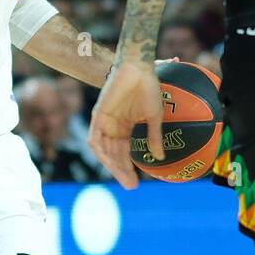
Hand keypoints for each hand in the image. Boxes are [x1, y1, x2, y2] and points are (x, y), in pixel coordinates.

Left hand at [89, 59, 163, 189]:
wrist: (139, 69)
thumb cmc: (148, 88)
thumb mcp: (154, 117)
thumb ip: (154, 137)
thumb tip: (159, 158)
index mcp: (125, 127)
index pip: (124, 153)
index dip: (129, 167)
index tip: (137, 182)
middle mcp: (113, 127)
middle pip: (114, 155)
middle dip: (122, 171)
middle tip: (132, 186)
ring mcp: (104, 122)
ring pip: (104, 150)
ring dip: (112, 165)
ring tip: (124, 177)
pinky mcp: (98, 116)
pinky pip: (95, 139)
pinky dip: (101, 152)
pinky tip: (110, 163)